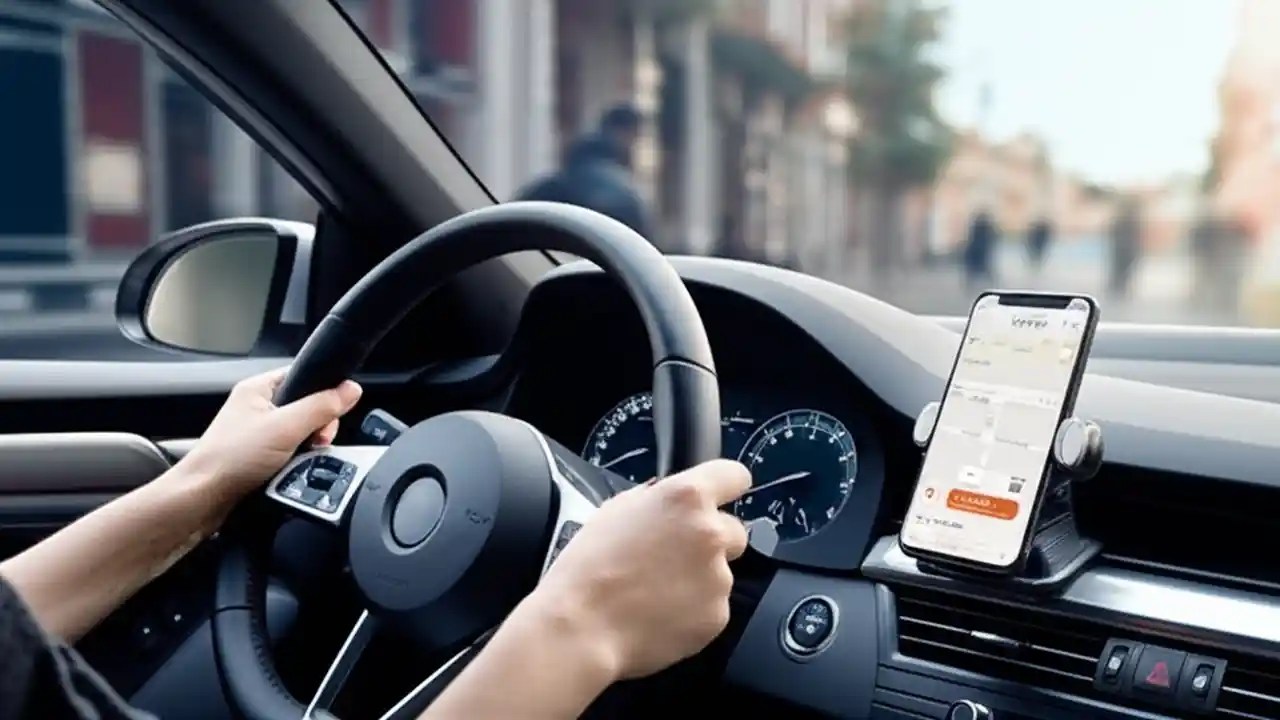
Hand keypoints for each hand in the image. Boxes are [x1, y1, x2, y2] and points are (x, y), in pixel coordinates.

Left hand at [183, 367, 362, 499]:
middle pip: (307, 407)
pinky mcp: (258, 456)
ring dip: (307, 447)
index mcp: (258, 389)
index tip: (330, 414)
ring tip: (297, 460)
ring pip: (301, 433)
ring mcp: (257, 433)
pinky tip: (290, 470)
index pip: (304, 377)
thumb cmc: (230, 459)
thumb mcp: (286, 427)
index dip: (323, 394)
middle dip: (317, 427)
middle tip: (313, 442)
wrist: (203, 499)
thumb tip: (351, 389)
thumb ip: (321, 407)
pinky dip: (296, 461)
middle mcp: (257, 408)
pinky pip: (291, 452)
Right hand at [525, 459, 750, 680]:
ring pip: (720, 572)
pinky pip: (713, 607)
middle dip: (712, 541)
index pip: (734, 476)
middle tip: (674, 557)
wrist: (582, 627)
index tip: (721, 498)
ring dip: (699, 579)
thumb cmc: (588, 567)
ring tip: (655, 592)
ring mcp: (719, 577)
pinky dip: (694, 611)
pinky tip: (660, 614)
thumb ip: (656, 499)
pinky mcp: (718, 615)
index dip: (727, 487)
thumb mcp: (616, 510)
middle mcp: (711, 533)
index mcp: (686, 498)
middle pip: (734, 530)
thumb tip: (673, 502)